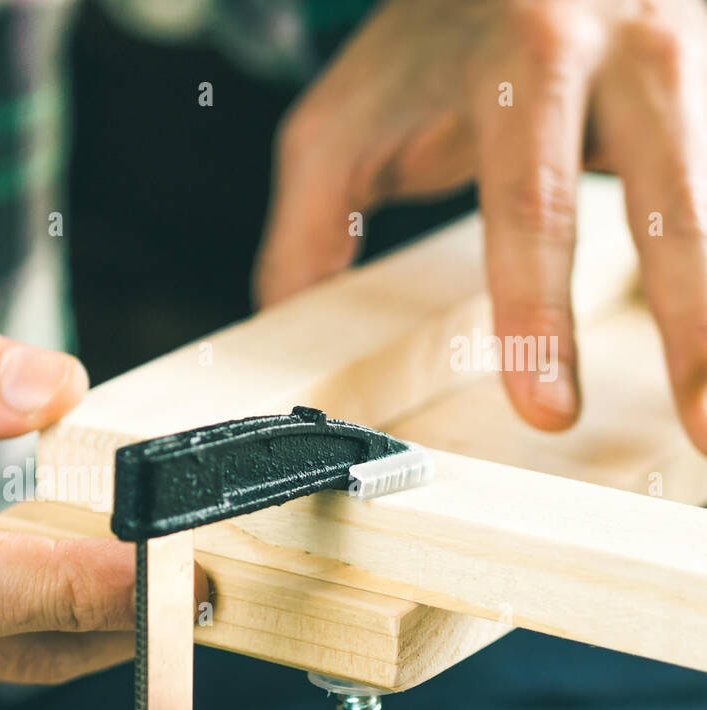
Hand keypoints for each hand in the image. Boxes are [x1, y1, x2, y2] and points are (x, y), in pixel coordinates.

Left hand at [254, 0, 706, 453]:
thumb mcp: (345, 117)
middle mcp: (629, 51)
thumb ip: (308, 223)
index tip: (549, 415)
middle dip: (696, 332)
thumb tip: (281, 332)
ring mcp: (697, 55)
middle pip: (676, 210)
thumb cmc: (430, 39)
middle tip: (702, 434)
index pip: (532, 210)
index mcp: (524, 64)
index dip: (539, 321)